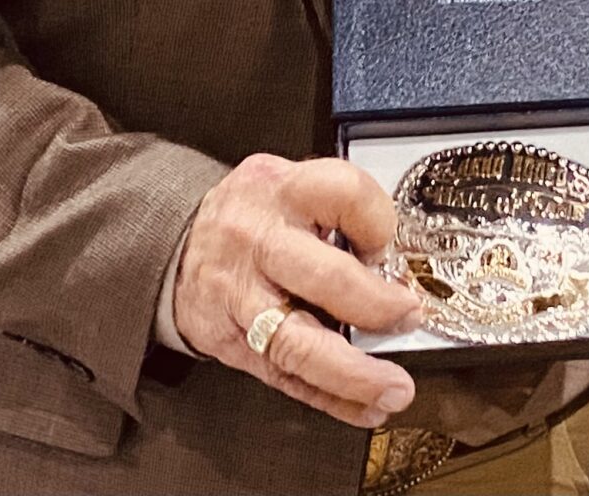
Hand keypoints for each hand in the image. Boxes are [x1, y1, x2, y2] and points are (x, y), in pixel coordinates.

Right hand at [173, 154, 423, 426]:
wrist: (177, 242)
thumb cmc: (252, 213)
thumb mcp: (289, 182)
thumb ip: (337, 209)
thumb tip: (398, 259)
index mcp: (282, 189)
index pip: (345, 194)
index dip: (378, 221)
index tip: (388, 243)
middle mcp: (259, 241)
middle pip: (326, 278)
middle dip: (377, 306)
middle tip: (410, 317)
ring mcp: (243, 296)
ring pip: (300, 343)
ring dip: (355, 374)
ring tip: (395, 388)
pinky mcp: (233, 342)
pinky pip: (285, 376)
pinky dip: (331, 397)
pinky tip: (366, 406)